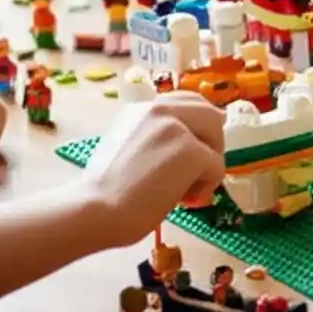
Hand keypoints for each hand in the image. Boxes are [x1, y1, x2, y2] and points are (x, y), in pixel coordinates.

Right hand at [81, 93, 224, 245]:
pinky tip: (182, 200)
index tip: (197, 148)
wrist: (95, 210)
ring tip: (182, 190)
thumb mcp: (130, 148)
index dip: (201, 126)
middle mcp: (160, 109)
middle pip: (212, 116)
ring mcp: (177, 127)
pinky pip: (217, 168)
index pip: (189, 101)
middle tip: (194, 174)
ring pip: (217, 141)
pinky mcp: (191, 151)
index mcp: (142, 109)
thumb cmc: (106, 191)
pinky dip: (205, 188)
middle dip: (211, 146)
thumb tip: (194, 141)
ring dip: (208, 168)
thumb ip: (157, 137)